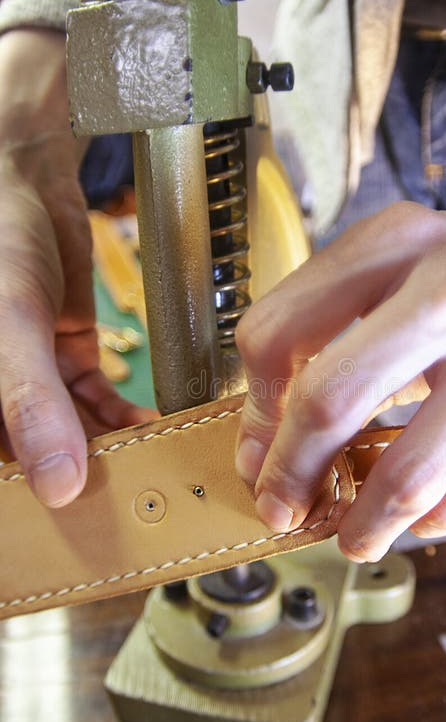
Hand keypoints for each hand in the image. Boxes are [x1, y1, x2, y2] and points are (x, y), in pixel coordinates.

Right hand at [0, 29, 153, 506]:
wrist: (21, 179)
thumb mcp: (9, 323)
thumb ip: (29, 400)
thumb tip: (57, 486)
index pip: (3, 476)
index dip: (30, 510)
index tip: (79, 542)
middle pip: (33, 461)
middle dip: (81, 484)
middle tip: (134, 511)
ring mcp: (24, 380)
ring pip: (66, 435)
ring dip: (110, 450)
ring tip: (154, 472)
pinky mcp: (57, 358)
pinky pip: (88, 400)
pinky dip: (118, 413)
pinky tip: (149, 426)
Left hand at [235, 202, 445, 560]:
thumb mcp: (379, 276)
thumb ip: (312, 343)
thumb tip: (262, 451)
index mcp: (395, 241)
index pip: (279, 332)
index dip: (255, 409)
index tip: (257, 451)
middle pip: (334, 397)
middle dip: (292, 472)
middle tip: (281, 508)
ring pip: (408, 471)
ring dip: (363, 523)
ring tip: (351, 536)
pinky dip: (423, 519)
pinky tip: (414, 511)